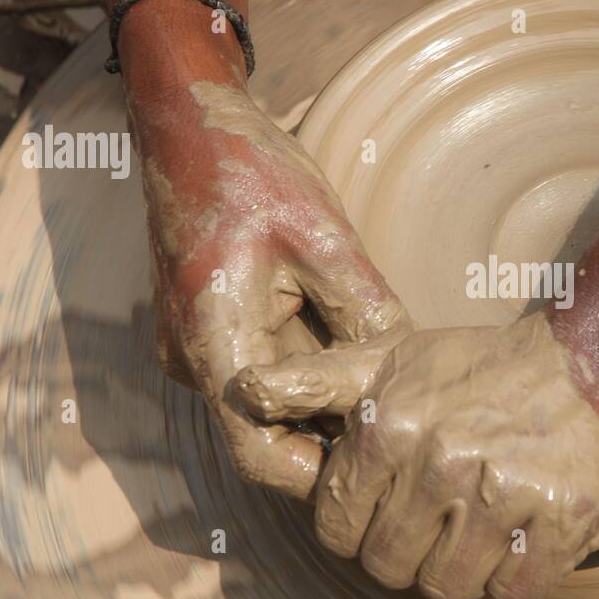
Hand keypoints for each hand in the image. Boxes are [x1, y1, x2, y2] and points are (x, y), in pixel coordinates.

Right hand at [132, 75, 411, 496]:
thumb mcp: (324, 238)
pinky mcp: (207, 327)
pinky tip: (350, 342)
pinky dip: (304, 366)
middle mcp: (194, 357)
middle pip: (268, 432)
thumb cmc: (251, 169)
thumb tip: (410, 372)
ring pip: (268, 399)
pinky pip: (260, 366)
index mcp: (214, 340)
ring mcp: (196, 344)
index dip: (318, 476)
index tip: (379, 468)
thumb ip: (366, 311)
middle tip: (400, 423)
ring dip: (320, 396)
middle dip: (331, 431)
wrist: (189, 122)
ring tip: (385, 380)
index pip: (259, 454)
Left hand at [234, 312, 598, 598]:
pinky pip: (511, 590)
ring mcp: (506, 494)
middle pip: (388, 567)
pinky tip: (522, 527)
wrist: (598, 360)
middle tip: (443, 510)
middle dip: (407, 548)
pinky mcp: (562, 522)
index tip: (394, 500)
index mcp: (391, 426)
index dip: (359, 523)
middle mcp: (443, 461)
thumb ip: (316, 380)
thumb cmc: (486, 366)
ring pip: (447, 587)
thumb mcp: (396, 356)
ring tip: (482, 518)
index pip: (338, 529)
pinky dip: (513, 572)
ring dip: (460, 566)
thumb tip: (242, 389)